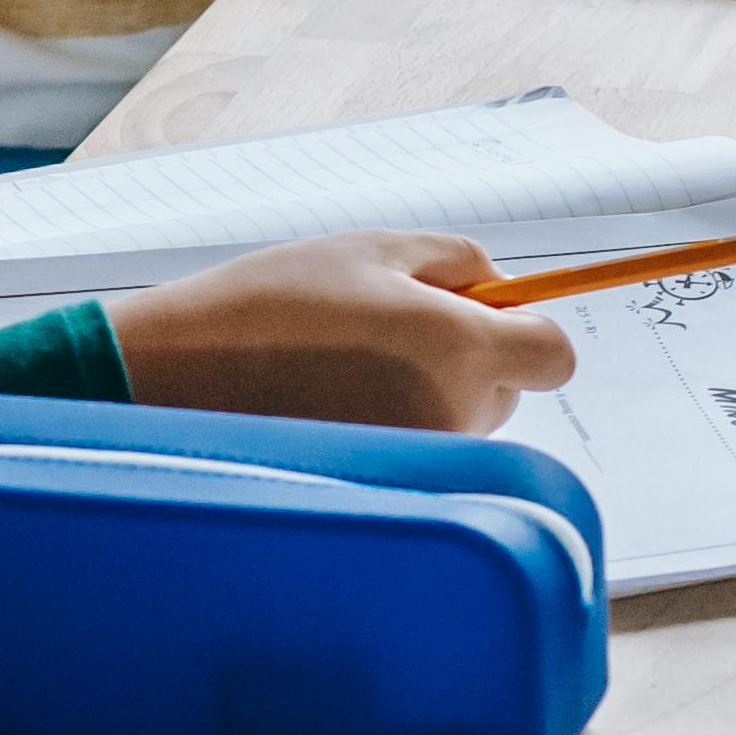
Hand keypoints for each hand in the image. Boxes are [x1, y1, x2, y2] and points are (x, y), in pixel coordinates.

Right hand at [109, 238, 574, 435]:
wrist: (181, 375)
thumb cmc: (274, 301)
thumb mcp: (373, 248)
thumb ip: (459, 259)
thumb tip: (498, 287)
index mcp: (459, 348)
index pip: (554, 355)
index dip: (527, 328)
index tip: (488, 314)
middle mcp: (451, 415)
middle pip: (507, 389)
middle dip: (469, 357)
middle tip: (388, 326)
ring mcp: (418, 460)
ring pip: (460, 421)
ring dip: (428, 391)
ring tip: (345, 361)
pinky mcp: (383, 486)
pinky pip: (417, 449)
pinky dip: (391, 425)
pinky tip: (330, 399)